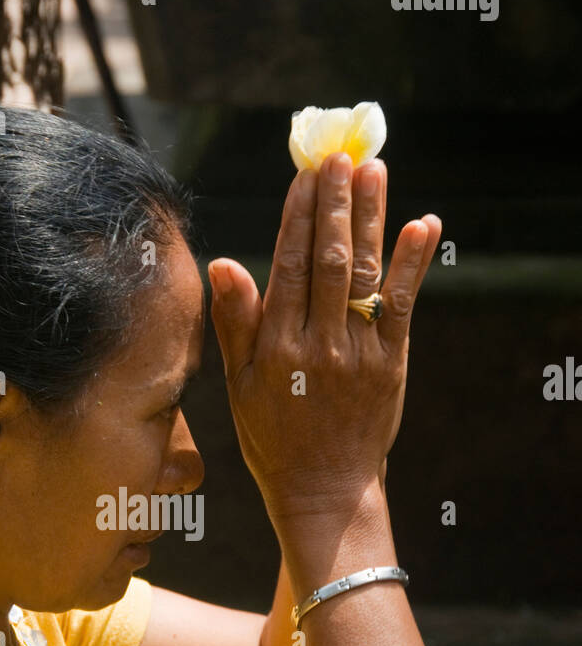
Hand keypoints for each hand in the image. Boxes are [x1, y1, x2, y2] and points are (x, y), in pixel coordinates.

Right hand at [208, 153, 440, 520]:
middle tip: (340, 157)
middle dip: (335, 204)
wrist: (325, 488)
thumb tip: (223, 264)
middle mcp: (319, 345)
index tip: (305, 174)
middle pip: (330, 260)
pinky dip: (413, 264)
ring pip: (365, 274)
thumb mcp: (238, 386)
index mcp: (276, 348)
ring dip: (372, 218)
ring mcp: (359, 353)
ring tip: (375, 170)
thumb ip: (234, 323)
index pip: (288, 266)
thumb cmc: (274, 436)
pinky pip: (402, 305)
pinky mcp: (392, 364)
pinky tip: (422, 225)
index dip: (297, 216)